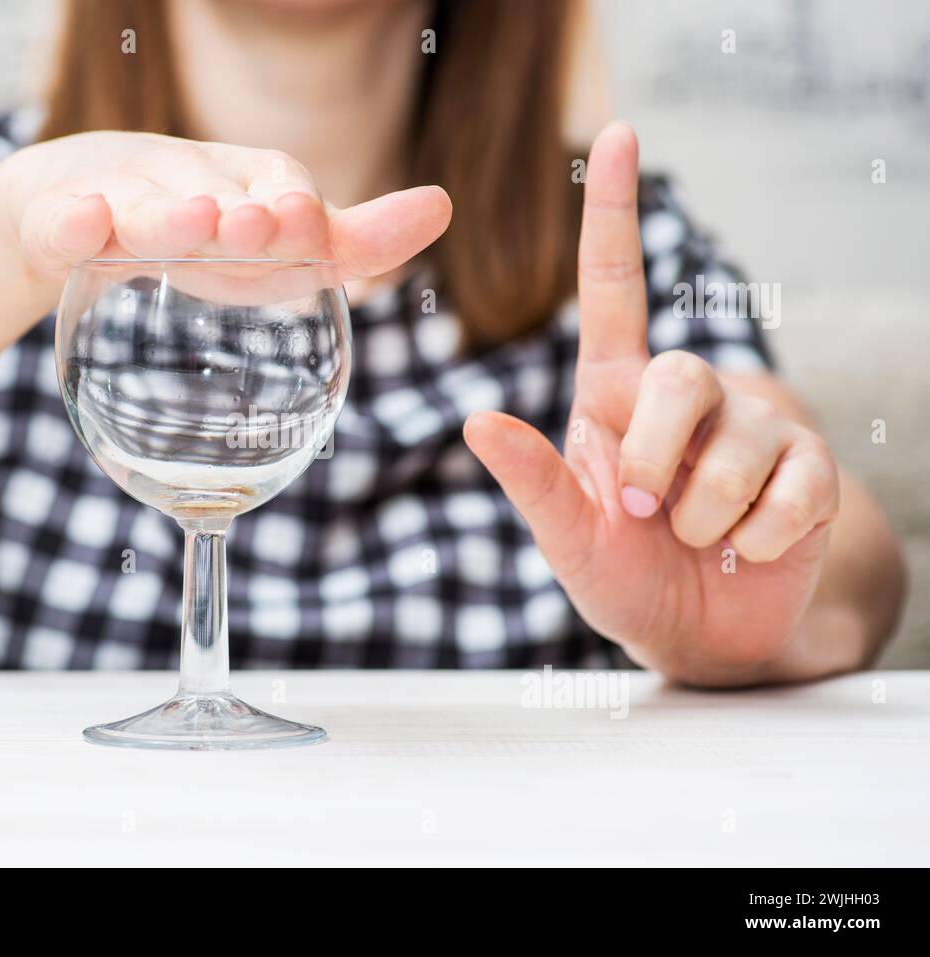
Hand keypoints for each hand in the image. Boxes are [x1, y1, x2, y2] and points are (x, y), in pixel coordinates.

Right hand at [0, 131, 451, 286]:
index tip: (311, 228)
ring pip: (142, 204)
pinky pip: (61, 222)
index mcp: (239, 184)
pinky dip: (74, 222)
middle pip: (213, 189)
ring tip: (196, 222)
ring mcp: (118, 196)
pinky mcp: (58, 220)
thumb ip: (353, 240)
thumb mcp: (272, 251)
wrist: (73, 216)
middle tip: (261, 228)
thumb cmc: (198, 240)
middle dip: (241, 210)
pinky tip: (87, 224)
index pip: (277, 184)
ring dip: (170, 213)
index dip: (295, 204)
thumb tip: (441, 205)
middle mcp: (184, 178)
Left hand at [463, 123, 839, 685]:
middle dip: (654, 460)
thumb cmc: (622, 576)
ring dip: (705, 515)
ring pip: (735, 443)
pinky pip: (793, 489)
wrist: (701, 635)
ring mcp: (754, 427)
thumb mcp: (565, 535)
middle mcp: (687, 396)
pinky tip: (747, 548)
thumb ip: (531, 481)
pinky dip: (759, 537)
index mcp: (617, 395)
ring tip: (697, 538)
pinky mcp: (811, 469)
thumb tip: (474, 422)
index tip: (620, 135)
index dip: (615, 215)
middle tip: (645, 510)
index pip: (616, 290)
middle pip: (677, 376)